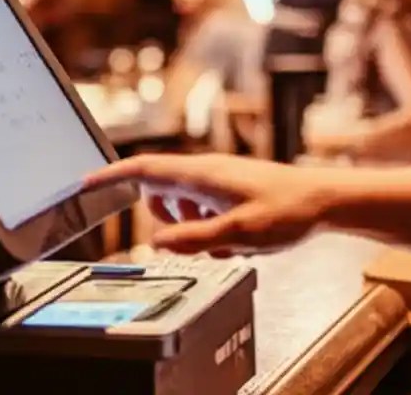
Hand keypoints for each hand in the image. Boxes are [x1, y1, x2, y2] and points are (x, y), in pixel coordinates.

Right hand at [83, 155, 338, 255]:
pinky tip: (239, 238)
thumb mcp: (236, 234)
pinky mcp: (231, 188)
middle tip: (198, 241)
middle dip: (167, 220)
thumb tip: (155, 241)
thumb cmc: (287, 212)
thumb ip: (192, 239)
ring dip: (191, 228)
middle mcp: (206, 171)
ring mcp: (219, 179)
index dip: (111, 176)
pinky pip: (203, 210)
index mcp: (201, 175)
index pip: (144, 170)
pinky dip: (210, 228)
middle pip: (160, 192)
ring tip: (228, 241)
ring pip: (182, 204)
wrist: (326, 201)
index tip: (85, 183)